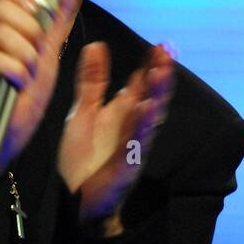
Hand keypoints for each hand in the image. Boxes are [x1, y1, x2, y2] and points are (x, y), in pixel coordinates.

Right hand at [0, 0, 79, 179]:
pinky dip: (14, 70)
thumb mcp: (48, 45)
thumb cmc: (26, 87)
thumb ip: (59, 10)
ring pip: (1, 32)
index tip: (35, 14)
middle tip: (34, 57)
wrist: (11, 126)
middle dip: (31, 34)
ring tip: (26, 74)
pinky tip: (18, 81)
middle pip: (3, 8)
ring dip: (25, 57)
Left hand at [57, 40, 174, 223]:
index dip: (151, 65)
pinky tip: (146, 108)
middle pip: (151, 96)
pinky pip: (137, 142)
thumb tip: (97, 45)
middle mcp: (131, 126)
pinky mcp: (126, 163)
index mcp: (122, 112)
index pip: (141, 83)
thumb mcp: (83, 112)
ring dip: (156, 95)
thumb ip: (92, 81)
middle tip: (167, 53)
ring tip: (160, 73)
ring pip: (150, 117)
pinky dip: (142, 125)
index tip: (162, 45)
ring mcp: (132, 145)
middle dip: (160, 75)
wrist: (76, 198)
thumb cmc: (83, 158)